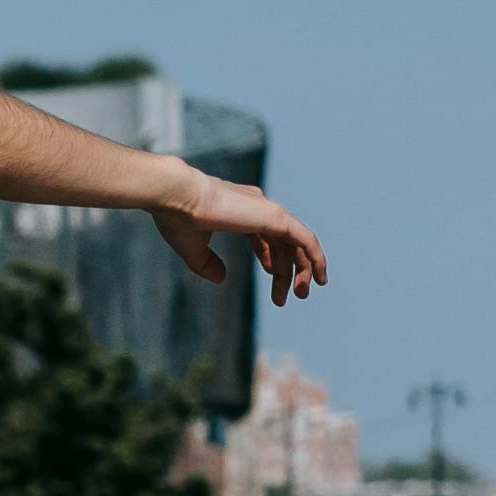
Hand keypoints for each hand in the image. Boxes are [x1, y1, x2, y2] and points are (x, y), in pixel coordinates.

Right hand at [150, 175, 327, 304]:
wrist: (177, 197)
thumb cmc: (178, 218)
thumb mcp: (192, 248)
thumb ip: (207, 264)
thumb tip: (221, 279)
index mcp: (239, 210)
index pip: (265, 235)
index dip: (270, 259)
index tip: (272, 279)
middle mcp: (257, 207)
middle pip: (282, 243)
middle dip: (286, 271)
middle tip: (286, 299)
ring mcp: (268, 211)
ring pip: (296, 243)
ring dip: (303, 269)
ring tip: (301, 294)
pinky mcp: (275, 218)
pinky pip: (305, 239)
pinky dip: (315, 257)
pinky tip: (318, 277)